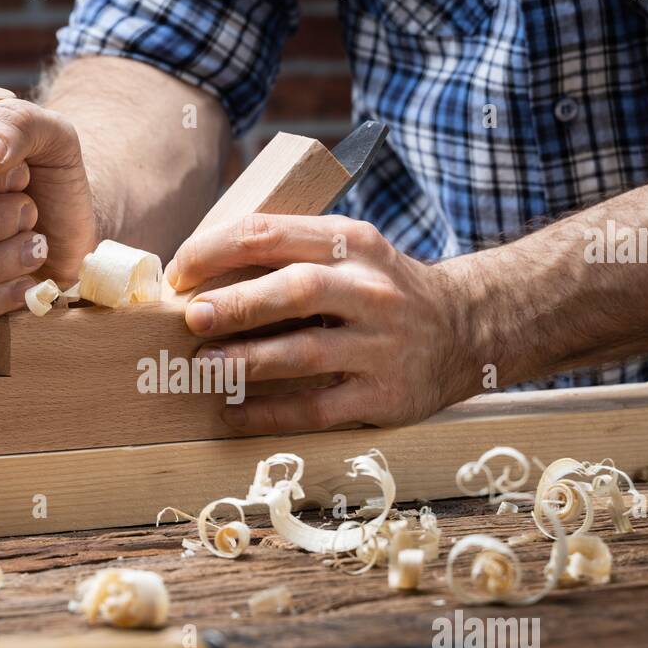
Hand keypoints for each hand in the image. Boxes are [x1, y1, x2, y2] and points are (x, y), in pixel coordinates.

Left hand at [166, 214, 474, 432]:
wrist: (466, 330)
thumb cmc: (381, 290)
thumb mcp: (350, 253)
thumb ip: (290, 256)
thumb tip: (200, 278)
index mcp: (351, 243)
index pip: (272, 233)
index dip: (217, 250)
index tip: (180, 272)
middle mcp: (369, 290)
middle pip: (294, 290)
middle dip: (236, 304)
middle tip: (191, 318)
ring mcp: (380, 345)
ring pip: (304, 353)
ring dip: (247, 361)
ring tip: (203, 368)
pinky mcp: (384, 395)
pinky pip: (318, 408)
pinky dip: (270, 414)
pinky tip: (232, 414)